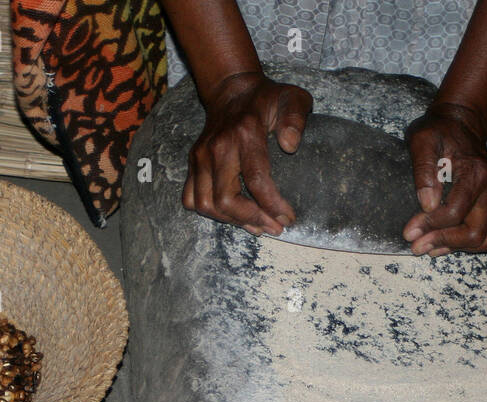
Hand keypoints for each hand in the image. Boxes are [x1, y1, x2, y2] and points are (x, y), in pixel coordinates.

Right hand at [183, 72, 313, 235]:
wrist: (231, 89)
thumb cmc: (266, 98)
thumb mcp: (291, 98)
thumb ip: (295, 117)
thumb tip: (291, 145)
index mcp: (245, 134)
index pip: (256, 180)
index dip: (272, 205)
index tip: (287, 217)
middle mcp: (218, 147)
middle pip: (225, 200)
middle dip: (252, 219)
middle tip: (274, 227)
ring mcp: (200, 156)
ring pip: (206, 204)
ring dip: (231, 220)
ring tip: (256, 225)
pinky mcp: (192, 163)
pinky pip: (191, 199)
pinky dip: (210, 212)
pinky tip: (232, 215)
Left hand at [402, 102, 486, 255]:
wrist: (461, 124)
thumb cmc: (438, 131)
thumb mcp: (422, 141)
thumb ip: (423, 170)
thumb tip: (427, 204)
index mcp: (475, 172)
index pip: (455, 212)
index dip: (430, 226)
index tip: (409, 231)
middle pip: (473, 232)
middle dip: (442, 242)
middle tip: (415, 246)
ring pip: (485, 240)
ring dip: (456, 248)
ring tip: (429, 247)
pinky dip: (469, 246)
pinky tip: (444, 244)